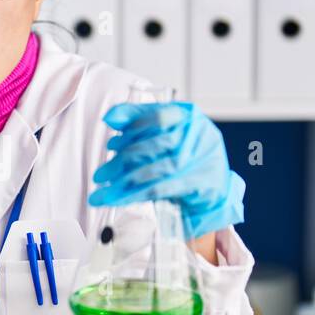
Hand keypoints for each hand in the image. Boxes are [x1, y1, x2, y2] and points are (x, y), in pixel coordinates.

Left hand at [88, 100, 244, 239]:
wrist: (213, 190)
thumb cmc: (184, 157)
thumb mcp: (163, 134)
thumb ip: (138, 121)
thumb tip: (109, 117)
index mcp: (189, 115)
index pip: (158, 116)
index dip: (131, 127)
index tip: (111, 141)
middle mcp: (199, 135)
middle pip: (155, 145)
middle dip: (122, 160)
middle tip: (100, 174)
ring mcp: (203, 160)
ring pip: (157, 170)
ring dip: (125, 182)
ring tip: (102, 192)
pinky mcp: (201, 185)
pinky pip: (162, 189)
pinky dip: (136, 195)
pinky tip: (118, 199)